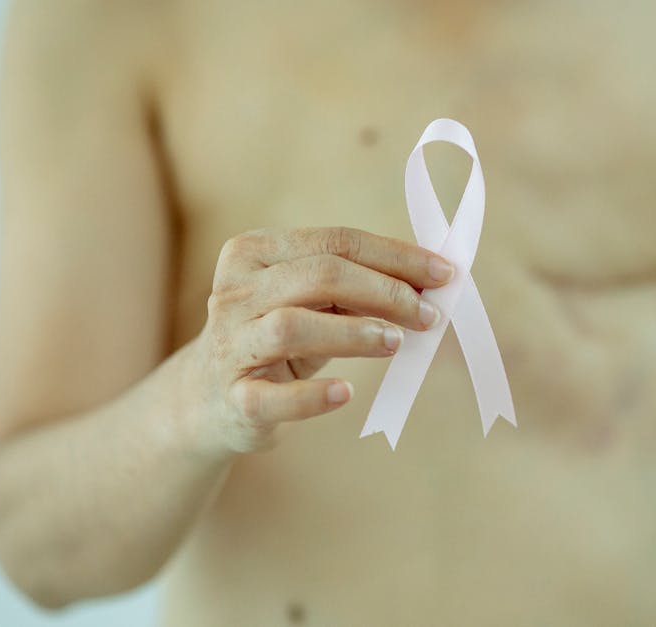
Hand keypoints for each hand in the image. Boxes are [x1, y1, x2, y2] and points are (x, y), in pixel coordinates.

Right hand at [179, 227, 454, 453]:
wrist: (211, 400)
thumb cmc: (277, 340)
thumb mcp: (310, 302)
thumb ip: (357, 285)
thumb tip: (431, 282)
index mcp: (254, 252)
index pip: (335, 242)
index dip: (395, 256)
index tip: (444, 274)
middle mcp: (235, 292)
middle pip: (318, 275)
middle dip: (385, 291)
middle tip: (429, 314)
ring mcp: (231, 345)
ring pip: (293, 326)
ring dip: (354, 332)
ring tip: (396, 342)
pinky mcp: (235, 399)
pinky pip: (276, 396)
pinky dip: (314, 396)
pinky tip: (347, 393)